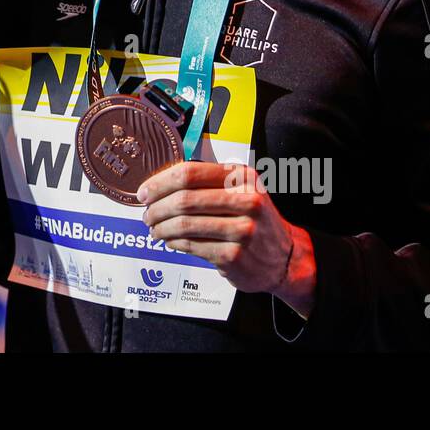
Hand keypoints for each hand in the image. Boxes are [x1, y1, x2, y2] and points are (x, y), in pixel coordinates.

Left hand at [139, 161, 316, 317]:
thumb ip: (208, 181)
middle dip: (157, 207)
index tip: (145, 191)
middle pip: (184, 199)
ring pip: (184, 224)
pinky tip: (170, 241)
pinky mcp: (233, 255)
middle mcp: (245, 200)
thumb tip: (159, 184)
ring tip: (154, 229)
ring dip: (161, 227)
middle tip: (146, 213)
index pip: (190, 173)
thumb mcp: (242, 189)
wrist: (284, 256)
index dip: (160, 182)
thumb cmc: (253, 218)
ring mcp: (241, 230)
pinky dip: (174, 243)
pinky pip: (191, 246)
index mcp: (242, 177)